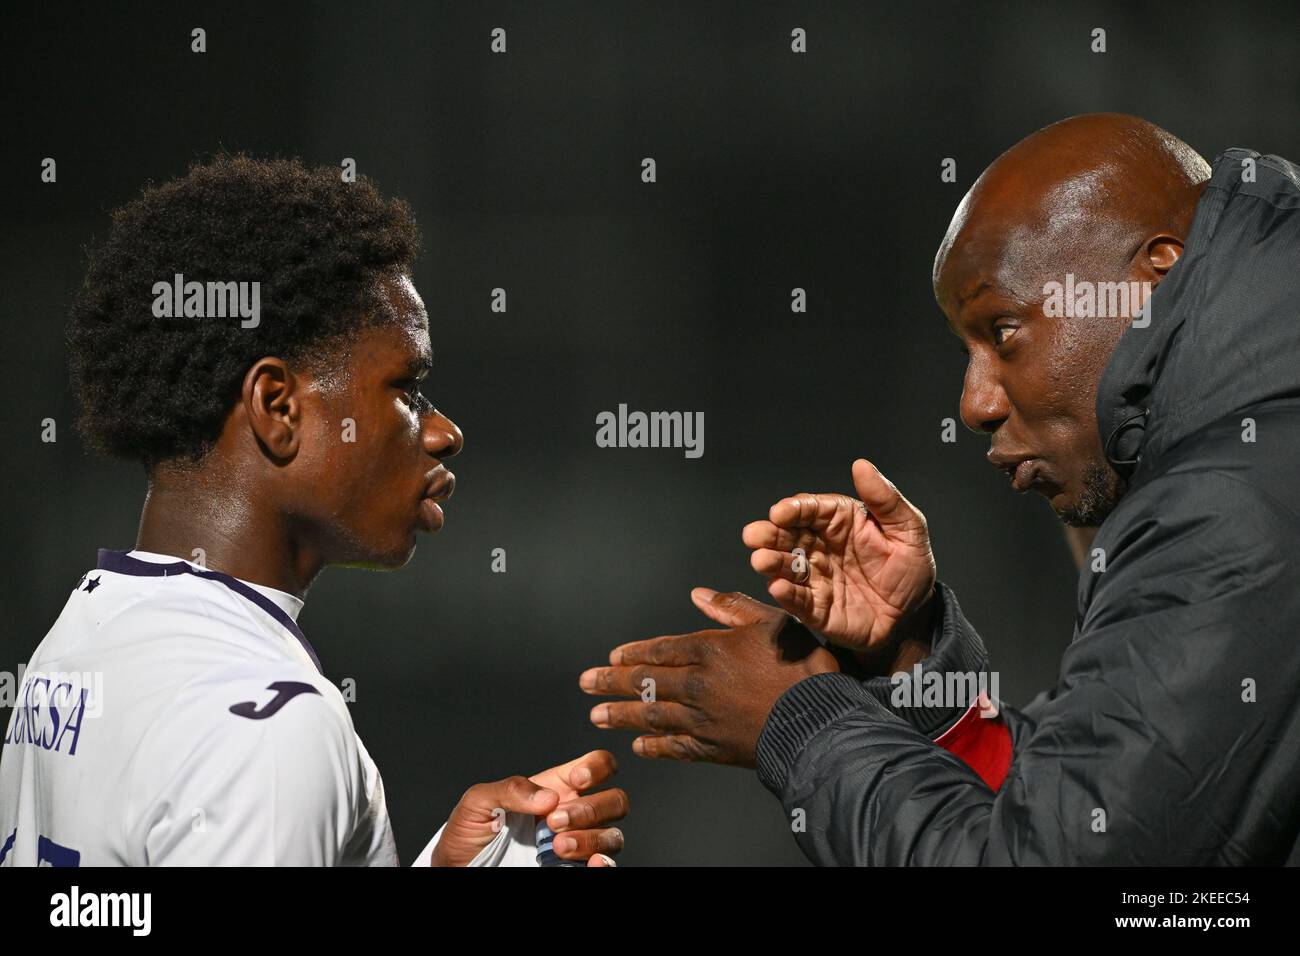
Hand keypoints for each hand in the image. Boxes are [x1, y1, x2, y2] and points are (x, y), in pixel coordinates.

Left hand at [430, 750, 627, 866]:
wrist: (459, 869)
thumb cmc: (469, 832)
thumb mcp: (479, 801)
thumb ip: (511, 789)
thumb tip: (547, 796)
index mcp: (557, 787)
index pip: (598, 765)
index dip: (597, 767)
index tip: (577, 780)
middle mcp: (575, 813)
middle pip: (615, 800)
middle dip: (591, 808)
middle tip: (554, 821)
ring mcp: (579, 843)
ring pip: (612, 835)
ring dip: (590, 838)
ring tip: (556, 847)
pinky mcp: (576, 869)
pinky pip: (606, 865)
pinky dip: (603, 864)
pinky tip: (588, 864)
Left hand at [580, 589, 838, 766]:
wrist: (817, 723)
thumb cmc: (800, 667)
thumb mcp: (771, 621)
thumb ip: (731, 608)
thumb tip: (697, 595)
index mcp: (709, 650)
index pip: (659, 651)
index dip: (632, 655)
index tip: (611, 658)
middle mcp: (697, 685)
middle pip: (645, 683)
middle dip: (611, 683)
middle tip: (586, 683)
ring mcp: (702, 720)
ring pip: (652, 716)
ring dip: (621, 715)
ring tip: (597, 716)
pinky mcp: (714, 749)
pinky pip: (675, 748)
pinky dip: (654, 746)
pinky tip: (639, 745)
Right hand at [742, 458, 936, 653]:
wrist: (914, 614)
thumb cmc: (909, 567)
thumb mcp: (908, 529)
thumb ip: (885, 499)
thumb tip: (862, 465)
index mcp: (840, 521)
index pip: (811, 509)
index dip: (794, 509)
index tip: (781, 512)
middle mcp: (820, 547)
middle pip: (788, 536)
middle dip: (769, 534)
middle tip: (755, 535)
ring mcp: (815, 578)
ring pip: (785, 567)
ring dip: (771, 563)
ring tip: (762, 561)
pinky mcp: (815, 609)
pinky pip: (798, 601)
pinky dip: (786, 595)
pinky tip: (779, 587)